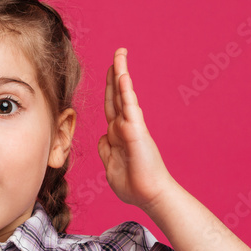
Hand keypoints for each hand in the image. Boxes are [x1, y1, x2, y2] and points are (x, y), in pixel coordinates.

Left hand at [98, 48, 176, 211]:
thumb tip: (102, 137)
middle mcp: (124, 127)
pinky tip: (122, 75)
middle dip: (115, 73)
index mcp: (117, 134)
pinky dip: (125, 90)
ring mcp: (131, 127)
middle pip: (117, 95)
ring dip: (121, 73)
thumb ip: (105, 149)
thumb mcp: (111, 165)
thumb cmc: (133, 185)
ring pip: (124, 95)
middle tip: (117, 54)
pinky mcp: (136, 131)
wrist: (149, 196)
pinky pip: (129, 107)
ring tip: (120, 54)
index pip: (111, 106)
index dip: (109, 88)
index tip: (109, 72)